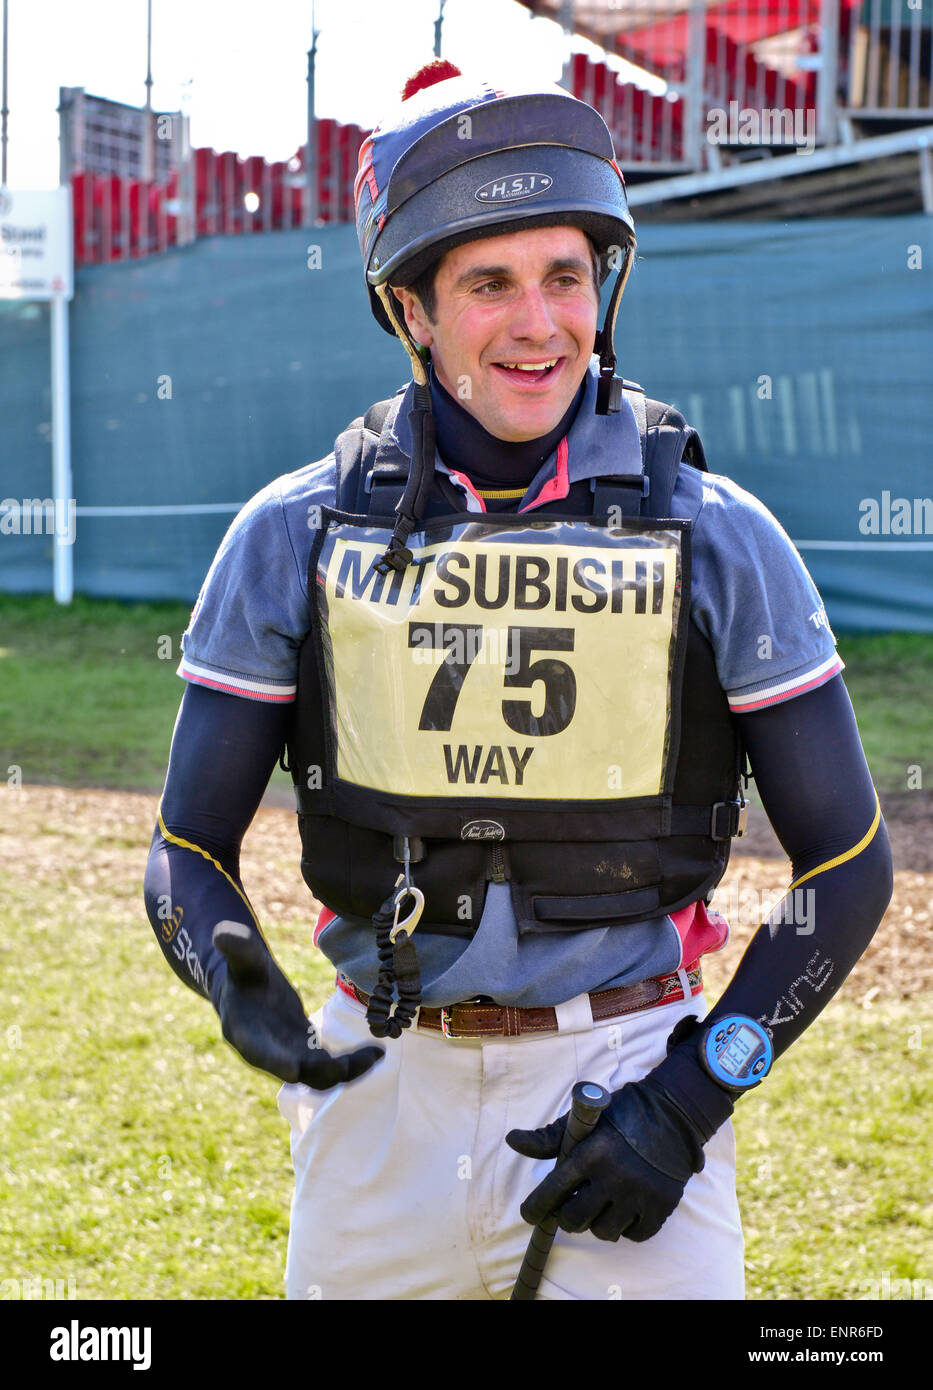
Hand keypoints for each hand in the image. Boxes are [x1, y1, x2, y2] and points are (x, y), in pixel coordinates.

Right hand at [212, 920, 383, 1088]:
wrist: (245, 987)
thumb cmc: (240, 970)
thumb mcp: (240, 957)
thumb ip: (236, 948)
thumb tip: (224, 932)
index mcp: (244, 1033)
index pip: (259, 1053)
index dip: (275, 1061)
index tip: (293, 1069)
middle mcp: (267, 1053)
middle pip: (296, 1072)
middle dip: (325, 1071)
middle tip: (353, 1064)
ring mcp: (288, 1055)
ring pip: (318, 1075)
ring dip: (346, 1071)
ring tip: (376, 1056)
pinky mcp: (306, 1050)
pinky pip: (329, 1065)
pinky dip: (351, 1063)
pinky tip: (376, 1053)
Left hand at [506, 1073, 710, 1243]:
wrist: (673, 1114)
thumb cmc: (622, 1116)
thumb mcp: (585, 1120)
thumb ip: (548, 1138)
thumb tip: (512, 1141)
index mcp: (592, 1153)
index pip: (553, 1190)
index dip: (535, 1207)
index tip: (529, 1214)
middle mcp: (615, 1176)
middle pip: (575, 1219)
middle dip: (567, 1215)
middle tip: (572, 1205)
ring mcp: (640, 1194)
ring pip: (603, 1232)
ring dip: (597, 1222)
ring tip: (602, 1203)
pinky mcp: (661, 1207)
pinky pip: (633, 1236)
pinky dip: (626, 1227)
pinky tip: (625, 1207)